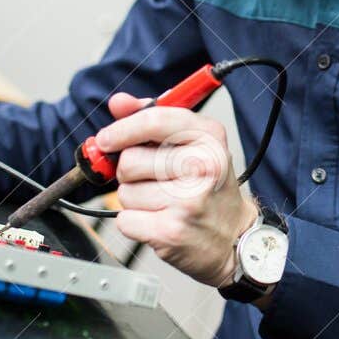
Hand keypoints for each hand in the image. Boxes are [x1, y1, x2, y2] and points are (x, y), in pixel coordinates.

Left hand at [97, 92, 258, 287]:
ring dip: (134, 199)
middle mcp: (204, 166)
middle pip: (130, 160)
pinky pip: (125, 220)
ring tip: (162, 202)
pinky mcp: (172, 231)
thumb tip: (118, 103)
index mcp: (209, 137)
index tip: (107, 139)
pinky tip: (159, 220)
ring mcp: (188, 201)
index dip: (121, 130)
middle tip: (153, 180)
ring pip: (125, 192)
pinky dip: (134, 223)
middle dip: (130, 172)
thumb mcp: (191, 143)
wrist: (232, 235)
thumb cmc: (207, 186)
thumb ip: (152, 119)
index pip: (153, 121)